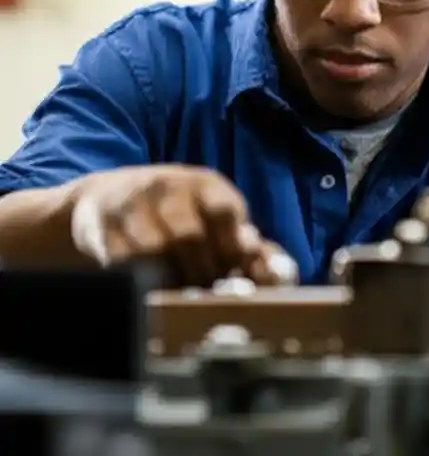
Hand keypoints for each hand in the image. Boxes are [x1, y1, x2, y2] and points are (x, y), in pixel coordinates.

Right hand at [66, 165, 295, 287]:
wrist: (110, 198)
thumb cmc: (180, 215)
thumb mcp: (216, 219)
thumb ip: (248, 246)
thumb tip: (276, 275)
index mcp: (205, 184)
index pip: (223, 211)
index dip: (233, 247)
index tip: (238, 273)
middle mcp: (167, 187)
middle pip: (188, 236)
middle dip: (203, 272)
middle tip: (209, 292)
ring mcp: (131, 205)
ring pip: (153, 251)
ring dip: (171, 279)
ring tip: (182, 293)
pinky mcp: (101, 227)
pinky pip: (121, 262)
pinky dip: (140, 280)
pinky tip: (151, 288)